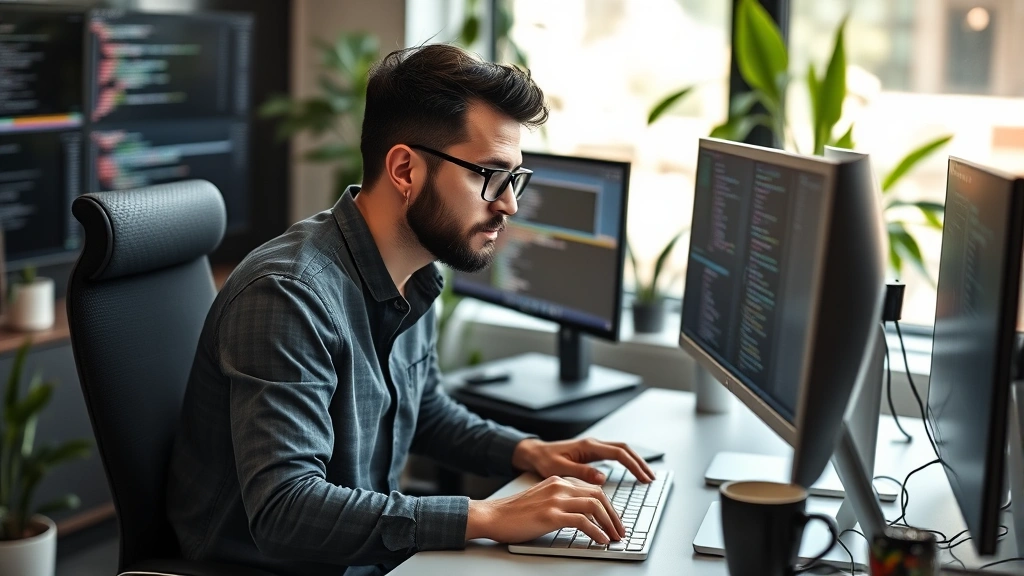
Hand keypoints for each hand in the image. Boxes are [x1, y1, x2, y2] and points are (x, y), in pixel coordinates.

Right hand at [466, 476, 624, 543]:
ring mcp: (555, 500)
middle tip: (620, 531)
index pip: (592, 489)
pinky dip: (596, 532)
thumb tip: (583, 517)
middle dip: (614, 515)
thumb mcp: (542, 500)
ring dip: (609, 524)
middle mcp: (559, 486)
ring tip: (614, 537)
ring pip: (594, 506)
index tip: (614, 521)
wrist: (492, 515)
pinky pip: (582, 522)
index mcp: (558, 481)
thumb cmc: (514, 513)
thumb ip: (561, 502)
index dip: (608, 506)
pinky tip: (601, 540)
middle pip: (598, 496)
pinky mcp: (550, 515)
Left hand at [512, 437, 654, 484]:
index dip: (634, 466)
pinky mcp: (591, 453)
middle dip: (640, 462)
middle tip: (651, 478)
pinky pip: (614, 455)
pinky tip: (631, 472)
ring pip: (621, 451)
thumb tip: (603, 477)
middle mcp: (593, 444)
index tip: (644, 478)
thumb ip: (581, 472)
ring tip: (646, 476)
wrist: (534, 453)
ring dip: (635, 461)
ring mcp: (593, 448)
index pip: (619, 453)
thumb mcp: (560, 469)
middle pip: (625, 449)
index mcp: (588, 447)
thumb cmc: (544, 460)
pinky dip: (626, 462)